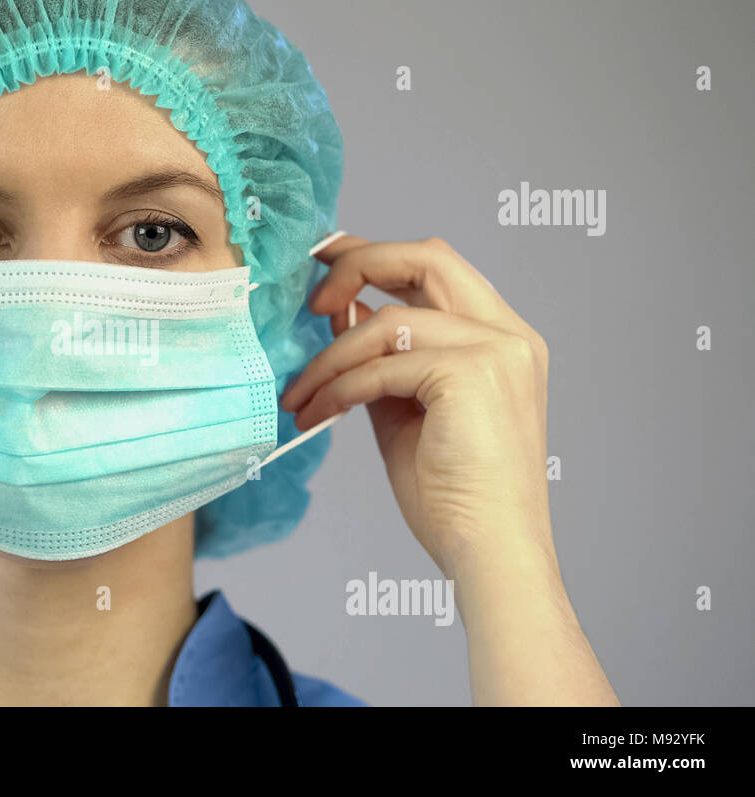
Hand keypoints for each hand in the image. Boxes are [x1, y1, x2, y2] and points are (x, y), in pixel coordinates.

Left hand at [280, 235, 552, 579]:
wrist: (490, 552)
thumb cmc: (454, 496)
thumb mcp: (409, 410)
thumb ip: (385, 359)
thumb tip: (344, 315)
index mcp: (504, 338)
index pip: (437, 268)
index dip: (377, 255)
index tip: (325, 261)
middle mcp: (509, 335)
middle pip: (425, 257)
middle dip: (357, 264)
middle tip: (309, 299)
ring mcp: (496, 351)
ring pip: (385, 320)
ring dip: (328, 357)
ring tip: (298, 395)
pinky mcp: (471, 375)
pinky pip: (379, 366)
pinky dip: (338, 387)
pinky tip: (315, 413)